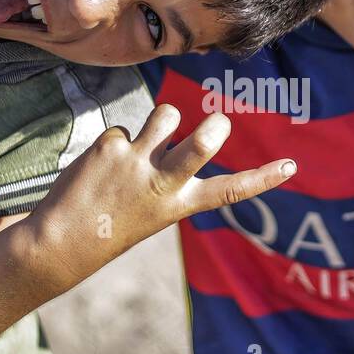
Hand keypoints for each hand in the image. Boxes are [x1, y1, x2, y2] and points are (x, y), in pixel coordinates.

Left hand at [29, 104, 294, 279]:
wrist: (63, 240)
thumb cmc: (114, 221)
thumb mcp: (153, 205)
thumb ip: (170, 165)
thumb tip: (176, 121)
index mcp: (179, 204)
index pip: (229, 190)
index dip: (262, 178)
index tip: (291, 165)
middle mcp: (163, 183)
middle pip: (201, 145)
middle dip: (214, 130)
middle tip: (217, 126)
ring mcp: (136, 163)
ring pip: (167, 114)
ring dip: (160, 121)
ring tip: (141, 149)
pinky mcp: (110, 146)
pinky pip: (125, 126)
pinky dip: (116, 142)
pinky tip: (101, 167)